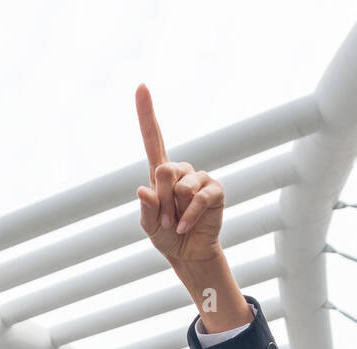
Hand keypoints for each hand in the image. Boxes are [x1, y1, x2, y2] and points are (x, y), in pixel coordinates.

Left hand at [135, 84, 224, 265]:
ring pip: (181, 185)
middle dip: (162, 199)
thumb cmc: (167, 235)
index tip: (141, 86)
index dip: (146, 113)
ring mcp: (200, 178)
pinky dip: (189, 215)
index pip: (152, 138)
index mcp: (160, 173)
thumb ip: (147, 209)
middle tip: (166, 217)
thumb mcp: (149, 225)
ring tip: (177, 222)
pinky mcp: (215, 190)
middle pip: (164, 170)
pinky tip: (185, 226)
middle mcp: (181, 170)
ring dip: (175, 210)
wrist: (188, 254)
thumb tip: (144, 190)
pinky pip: (199, 198)